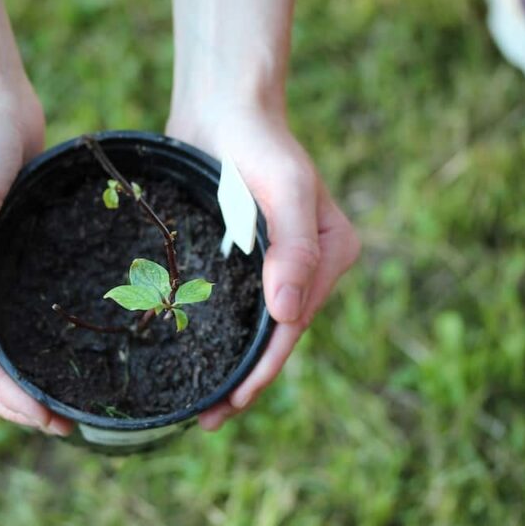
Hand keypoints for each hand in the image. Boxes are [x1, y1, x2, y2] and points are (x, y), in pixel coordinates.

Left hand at [167, 105, 359, 430]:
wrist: (224, 105)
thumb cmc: (259, 139)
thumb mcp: (286, 187)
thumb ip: (294, 247)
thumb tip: (289, 316)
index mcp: (332, 253)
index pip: (295, 323)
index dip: (265, 368)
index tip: (233, 403)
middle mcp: (307, 264)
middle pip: (275, 334)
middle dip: (246, 379)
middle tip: (206, 420)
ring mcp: (274, 262)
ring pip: (253, 326)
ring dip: (230, 364)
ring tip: (198, 406)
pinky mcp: (244, 256)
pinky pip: (232, 303)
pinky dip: (216, 333)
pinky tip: (192, 356)